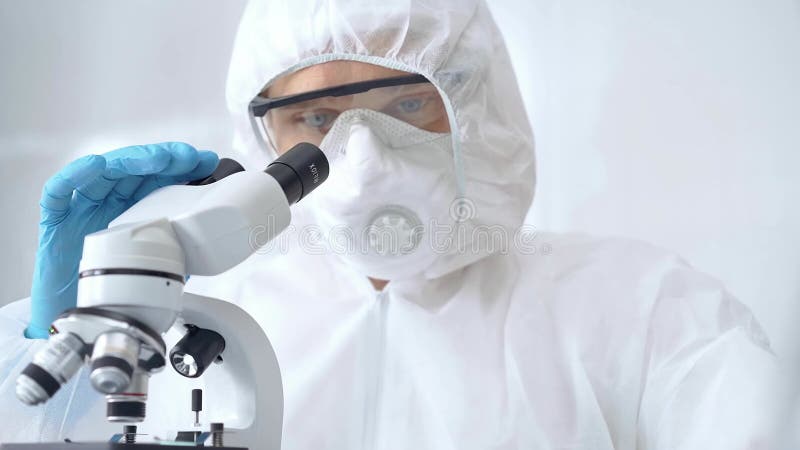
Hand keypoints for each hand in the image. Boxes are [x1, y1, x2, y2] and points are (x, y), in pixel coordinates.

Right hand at [26, 142, 218, 337]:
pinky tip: (96, 166)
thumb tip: (211, 243)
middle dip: (164, 160)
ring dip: (132, 161)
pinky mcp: (57, 217)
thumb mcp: (157, 262)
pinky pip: (60, 191)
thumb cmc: (116, 282)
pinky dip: (77, 175)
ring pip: (105, 172)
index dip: (181, 166)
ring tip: (156, 159)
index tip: (205, 161)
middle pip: (136, 169)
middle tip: (188, 158)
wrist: (84, 311)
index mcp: (135, 205)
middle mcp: (110, 200)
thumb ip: (177, 248)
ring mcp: (84, 205)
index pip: (158, 176)